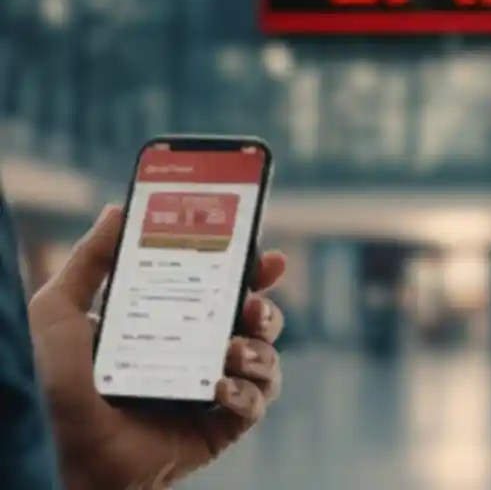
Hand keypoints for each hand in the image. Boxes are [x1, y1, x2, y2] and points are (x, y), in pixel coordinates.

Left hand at [28, 206, 286, 489]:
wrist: (60, 451)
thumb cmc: (52, 383)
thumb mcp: (59, 308)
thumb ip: (90, 257)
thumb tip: (120, 209)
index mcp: (168, 323)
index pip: (221, 290)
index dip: (251, 272)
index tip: (268, 258)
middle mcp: (196, 354)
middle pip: (256, 322)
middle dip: (267, 308)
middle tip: (253, 305)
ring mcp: (210, 392)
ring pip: (267, 360)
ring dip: (262, 349)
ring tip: (234, 348)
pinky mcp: (218, 428)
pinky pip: (255, 404)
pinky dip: (248, 391)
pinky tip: (220, 386)